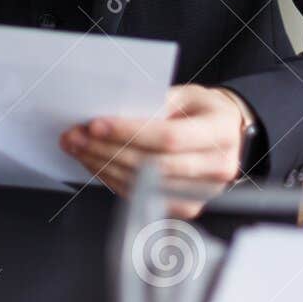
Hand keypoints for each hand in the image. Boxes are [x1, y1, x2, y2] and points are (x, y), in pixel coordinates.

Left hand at [60, 84, 252, 217]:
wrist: (226, 133)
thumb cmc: (203, 110)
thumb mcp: (185, 94)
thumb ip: (154, 102)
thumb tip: (110, 111)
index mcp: (219, 132)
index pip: (169, 138)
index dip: (128, 133)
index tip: (95, 124)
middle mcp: (218, 167)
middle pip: (152, 165)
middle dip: (107, 150)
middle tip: (75, 136)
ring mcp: (204, 193)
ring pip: (144, 185)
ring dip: (103, 166)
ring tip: (78, 148)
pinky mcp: (187, 207)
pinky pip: (143, 197)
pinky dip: (113, 180)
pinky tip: (96, 163)